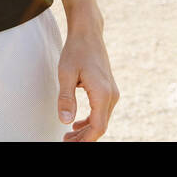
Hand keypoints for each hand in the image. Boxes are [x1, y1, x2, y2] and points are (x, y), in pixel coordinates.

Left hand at [56, 24, 119, 140]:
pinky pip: (101, 111)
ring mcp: (112, 92)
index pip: (97, 126)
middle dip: (84, 138)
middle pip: (100, 126)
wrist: (88, 33)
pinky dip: (90, 120)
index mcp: (102, 94)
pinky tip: (77, 124)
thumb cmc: (75, 51)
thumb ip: (66, 98)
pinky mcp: (108, 89)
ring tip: (68, 136)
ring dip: (86, 130)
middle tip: (65, 141)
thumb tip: (65, 121)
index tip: (69, 144)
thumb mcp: (65, 74)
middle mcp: (111, 95)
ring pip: (101, 119)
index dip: (85, 140)